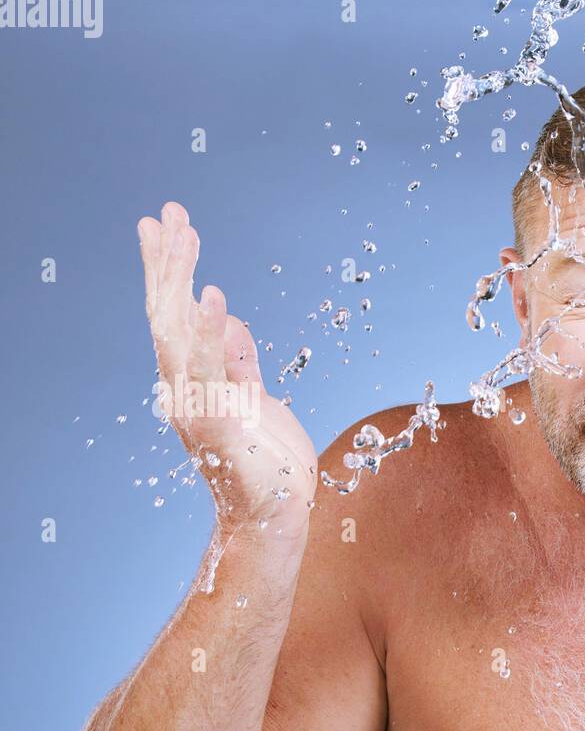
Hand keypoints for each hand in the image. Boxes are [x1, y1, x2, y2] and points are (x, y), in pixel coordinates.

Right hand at [138, 201, 317, 531]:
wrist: (273, 518)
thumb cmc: (269, 464)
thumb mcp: (257, 400)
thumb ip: (240, 362)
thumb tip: (227, 320)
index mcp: (193, 382)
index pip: (172, 316)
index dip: (168, 270)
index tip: (168, 225)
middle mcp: (184, 390)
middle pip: (166, 315)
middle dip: (167, 262)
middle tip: (169, 212)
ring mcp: (196, 408)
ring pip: (178, 335)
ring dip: (180, 284)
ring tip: (185, 237)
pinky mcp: (218, 425)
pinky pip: (213, 371)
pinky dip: (210, 334)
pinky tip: (214, 298)